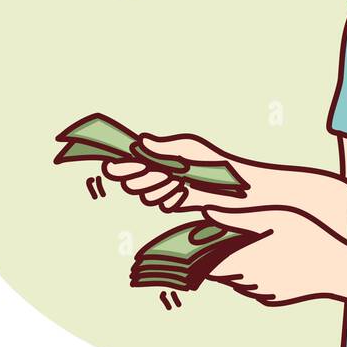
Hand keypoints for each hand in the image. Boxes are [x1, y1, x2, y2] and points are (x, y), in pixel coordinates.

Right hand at [102, 132, 249, 212]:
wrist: (233, 185)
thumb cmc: (213, 161)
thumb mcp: (189, 148)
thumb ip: (164, 147)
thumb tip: (140, 141)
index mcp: (156, 156)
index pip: (127, 162)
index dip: (119, 167)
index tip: (114, 168)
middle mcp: (156, 173)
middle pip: (130, 183)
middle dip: (144, 179)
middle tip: (164, 174)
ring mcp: (164, 190)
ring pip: (144, 196)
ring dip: (160, 189)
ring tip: (180, 182)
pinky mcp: (174, 204)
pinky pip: (161, 206)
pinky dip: (172, 199)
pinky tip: (185, 193)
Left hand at [205, 206, 346, 305]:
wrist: (338, 270)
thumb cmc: (308, 238)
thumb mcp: (273, 218)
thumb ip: (236, 217)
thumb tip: (207, 213)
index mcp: (243, 262)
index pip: (206, 264)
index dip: (201, 252)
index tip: (206, 239)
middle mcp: (247, 283)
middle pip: (221, 273)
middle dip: (221, 257)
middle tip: (232, 238)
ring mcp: (261, 294)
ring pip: (238, 281)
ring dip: (238, 268)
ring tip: (254, 247)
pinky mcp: (274, 300)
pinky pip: (256, 288)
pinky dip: (256, 277)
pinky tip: (271, 261)